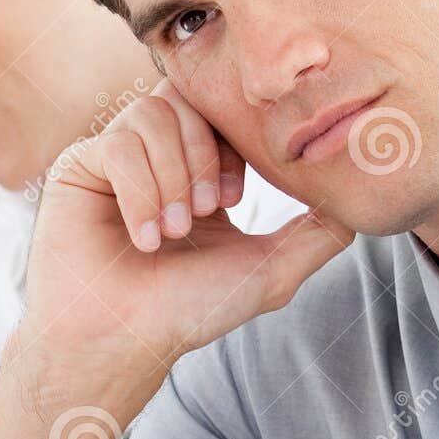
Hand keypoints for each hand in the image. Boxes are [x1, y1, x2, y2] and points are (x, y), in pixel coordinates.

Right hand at [26, 79, 351, 379]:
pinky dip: (139, 191)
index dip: (233, 143)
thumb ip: (318, 234)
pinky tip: (144, 237)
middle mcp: (156, 156)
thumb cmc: (188, 310)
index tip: (234, 199)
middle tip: (206, 213)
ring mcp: (116, 157)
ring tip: (173, 232)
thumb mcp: (270, 270)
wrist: (124, 338)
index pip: (221, 112)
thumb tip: (359, 204)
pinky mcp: (80, 165)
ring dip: (173, 176)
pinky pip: (117, 143)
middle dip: (206, 155)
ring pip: (153, 115)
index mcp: (198, 171)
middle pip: (189, 100)